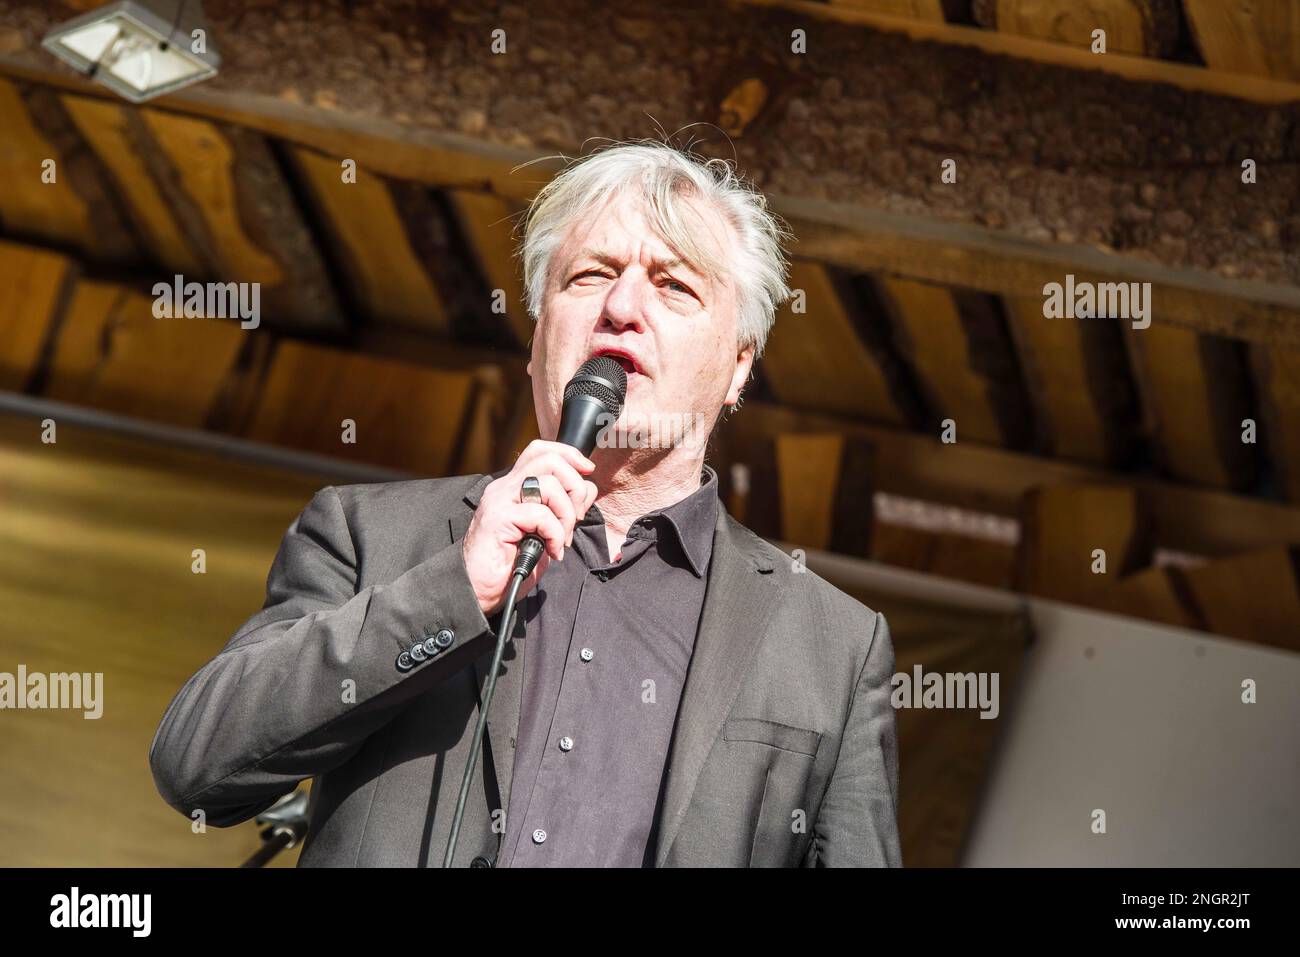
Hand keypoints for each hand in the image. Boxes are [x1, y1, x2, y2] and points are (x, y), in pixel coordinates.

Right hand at [461, 440, 598, 615]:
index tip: (587, 470)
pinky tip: (552, 551)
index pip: (541, 451)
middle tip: (576, 517)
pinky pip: (541, 515)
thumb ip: (563, 508)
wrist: (477, 591)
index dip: (569, 455)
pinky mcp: (498, 518)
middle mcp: (504, 488)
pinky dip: (556, 534)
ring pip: (549, 484)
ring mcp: (499, 501)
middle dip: (575, 486)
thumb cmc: (509, 566)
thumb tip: (587, 489)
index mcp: (513, 487)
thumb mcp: (546, 532)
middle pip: (549, 460)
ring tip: (561, 539)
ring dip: (566, 514)